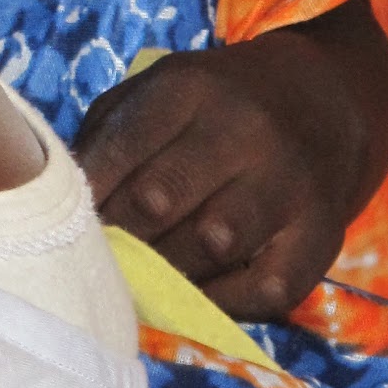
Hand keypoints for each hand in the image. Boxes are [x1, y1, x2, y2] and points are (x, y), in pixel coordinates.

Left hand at [73, 0, 387, 320]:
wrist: (321, 98)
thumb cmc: (213, 102)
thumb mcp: (158, 89)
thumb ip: (107, 133)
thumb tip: (64, 201)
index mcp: (190, 87)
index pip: (122, 147)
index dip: (87, 194)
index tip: (68, 220)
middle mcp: (243, 128)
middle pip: (160, 199)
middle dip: (119, 235)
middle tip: (102, 255)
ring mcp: (288, 180)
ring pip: (212, 244)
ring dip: (167, 270)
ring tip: (144, 275)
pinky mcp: (323, 231)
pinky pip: (267, 286)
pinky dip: (224, 300)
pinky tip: (198, 290)